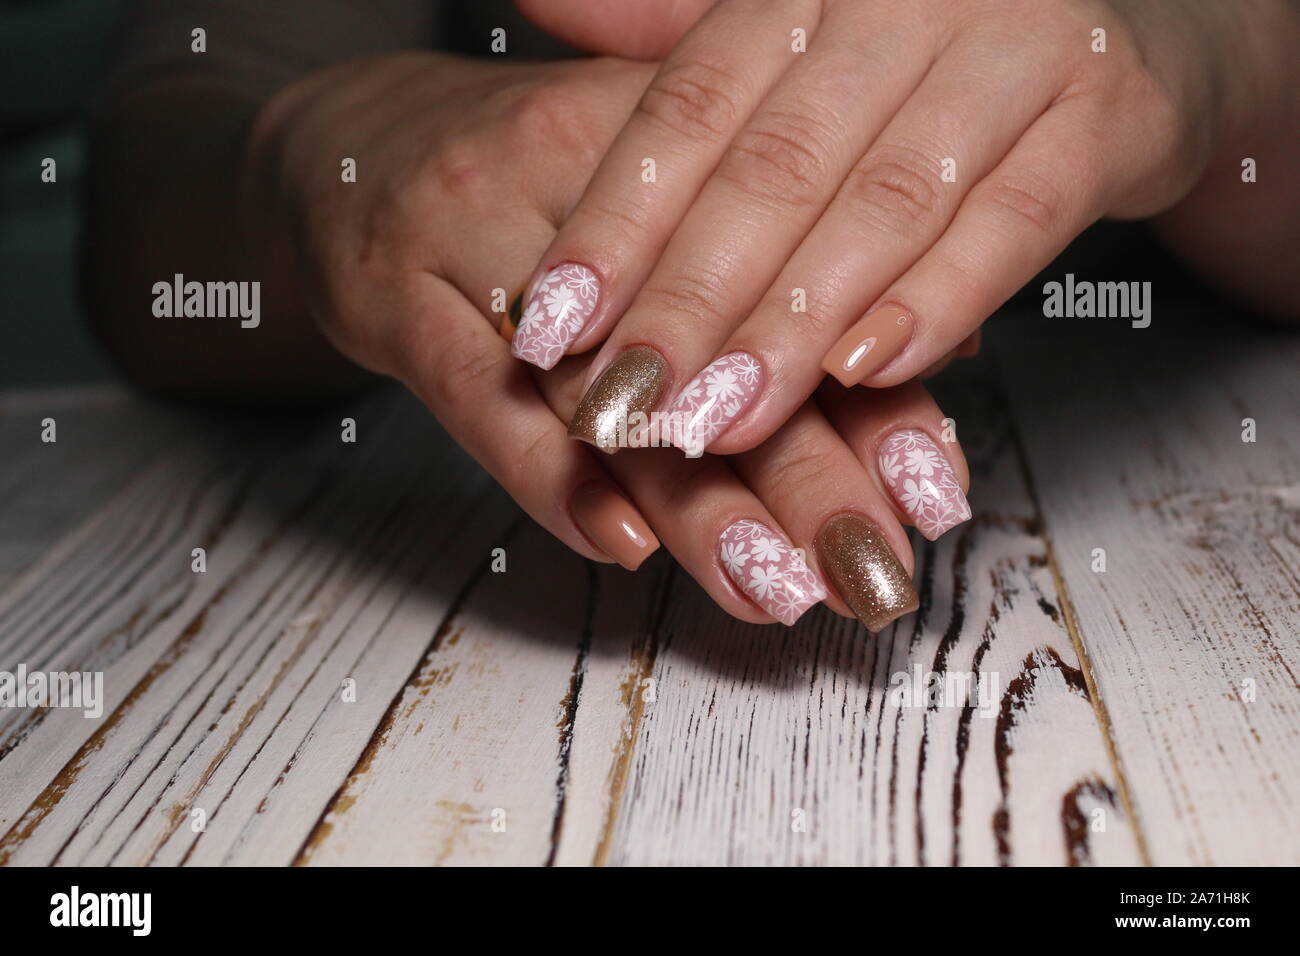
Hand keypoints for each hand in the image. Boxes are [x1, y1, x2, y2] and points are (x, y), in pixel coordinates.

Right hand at [242, 51, 970, 628]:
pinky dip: (555, 480)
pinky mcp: (399, 297)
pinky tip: (623, 545)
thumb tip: (946, 343)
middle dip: (809, 473)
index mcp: (679, 136)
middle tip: (875, 571)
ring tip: (777, 589)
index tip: (934, 490)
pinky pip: (480, 404)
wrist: (352, 156)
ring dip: (698, 503)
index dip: (875, 390)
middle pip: (715, 342)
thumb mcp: (667, 187)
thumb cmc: (536, 185)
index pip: (794, 279)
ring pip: (607, 389)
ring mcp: (480, 233)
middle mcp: (587, 177)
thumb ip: (791, 262)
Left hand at [512, 0, 1295, 453]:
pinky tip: (868, 373)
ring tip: (718, 418)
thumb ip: (679, 38)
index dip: (615, 225)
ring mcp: (1013, 50)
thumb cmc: (935, 54)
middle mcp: (904, 1)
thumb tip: (535, 1)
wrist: (1131, 29)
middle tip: (624, 407)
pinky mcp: (1107, 116)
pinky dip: (939, 298)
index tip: (548, 328)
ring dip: (793, 326)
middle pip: (774, 168)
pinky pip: (1014, 217)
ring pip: (882, 203)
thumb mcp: (805, 37)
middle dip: (689, 303)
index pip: (688, 110)